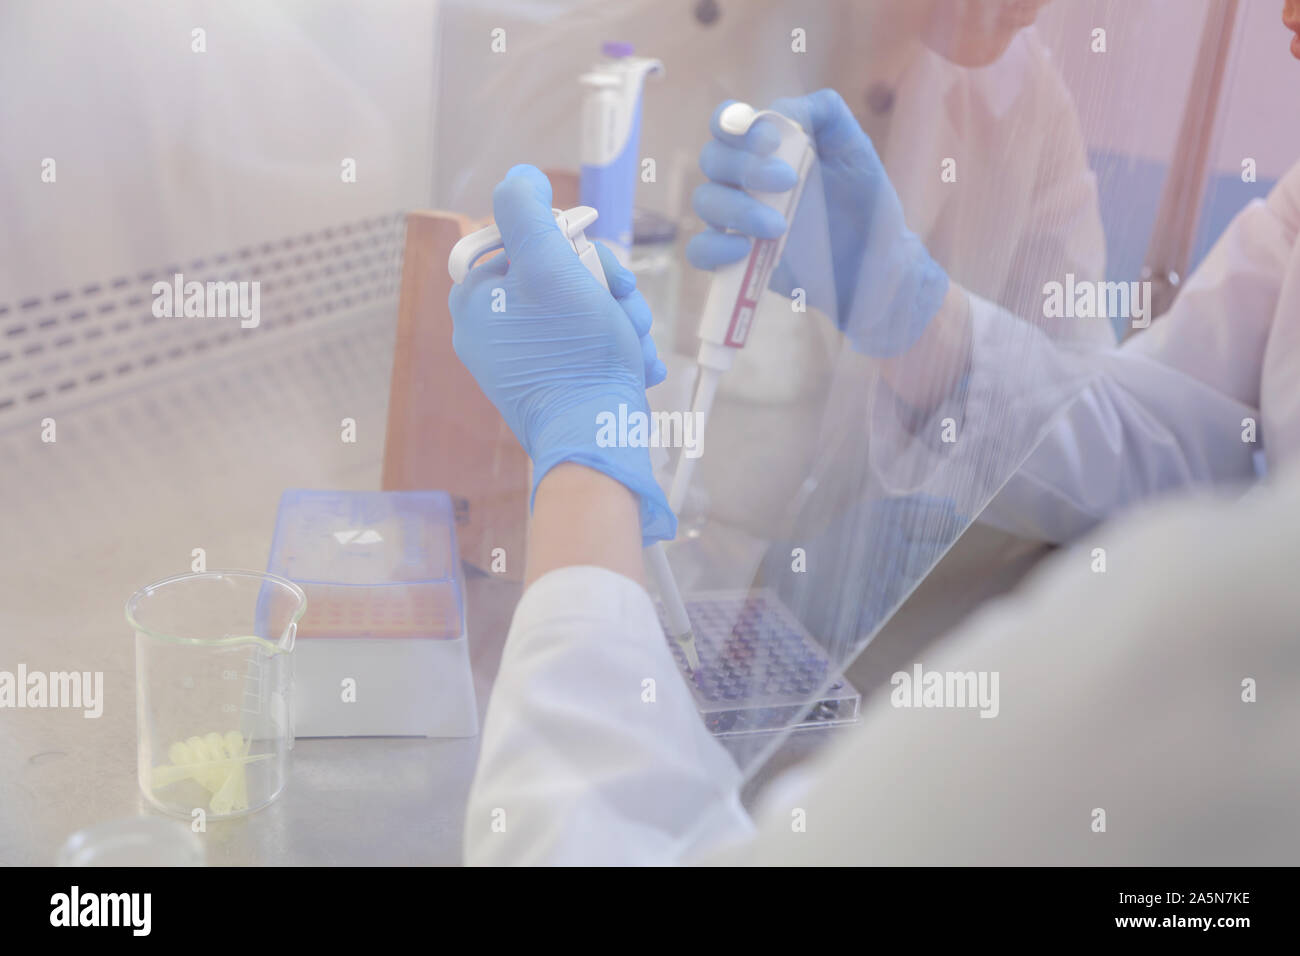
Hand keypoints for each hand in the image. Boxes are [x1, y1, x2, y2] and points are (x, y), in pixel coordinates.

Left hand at [448, 165, 673, 543]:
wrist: (598, 437)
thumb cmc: (574, 353)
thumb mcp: (550, 265)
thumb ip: (527, 211)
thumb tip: (520, 176)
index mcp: (476, 301)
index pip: (521, 239)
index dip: (567, 244)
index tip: (594, 263)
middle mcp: (491, 331)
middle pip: (558, 273)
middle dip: (604, 285)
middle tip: (625, 305)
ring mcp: (522, 361)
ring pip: (582, 308)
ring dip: (619, 316)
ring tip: (636, 342)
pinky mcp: (553, 384)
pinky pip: (586, 345)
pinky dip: (616, 347)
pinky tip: (636, 363)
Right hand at [686, 89, 948, 355]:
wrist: (873, 257)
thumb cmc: (861, 197)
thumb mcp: (852, 144)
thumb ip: (822, 111)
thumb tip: (776, 112)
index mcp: (763, 146)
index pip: (726, 121)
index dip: (735, 123)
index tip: (770, 141)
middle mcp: (741, 178)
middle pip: (712, 159)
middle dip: (746, 167)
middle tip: (789, 182)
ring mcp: (734, 218)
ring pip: (705, 201)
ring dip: (737, 209)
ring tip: (779, 227)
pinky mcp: (733, 258)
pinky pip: (700, 250)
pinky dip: (715, 247)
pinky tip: (745, 249)